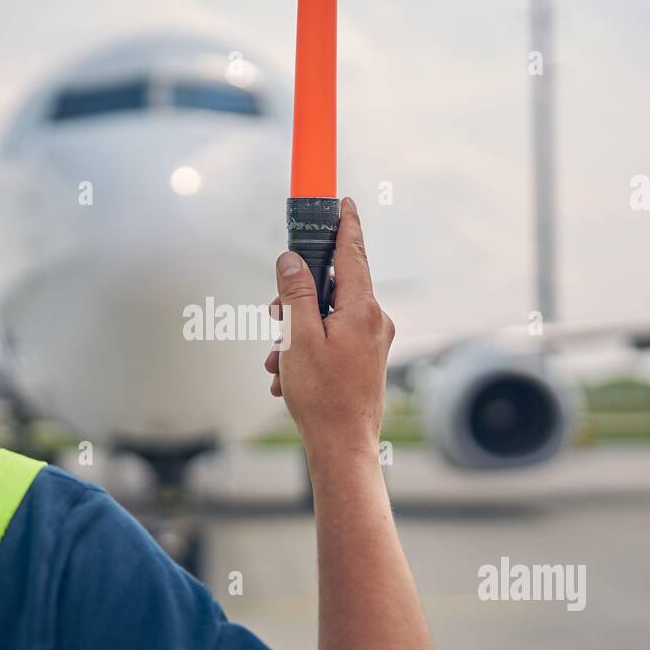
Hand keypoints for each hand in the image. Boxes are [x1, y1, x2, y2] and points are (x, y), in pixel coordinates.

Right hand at [265, 197, 394, 461]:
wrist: (343, 448)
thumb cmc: (322, 396)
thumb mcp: (298, 338)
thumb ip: (296, 293)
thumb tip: (292, 260)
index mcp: (362, 309)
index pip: (353, 252)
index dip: (346, 223)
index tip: (344, 201)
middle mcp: (375, 321)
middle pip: (333, 287)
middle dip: (298, 300)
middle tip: (274, 318)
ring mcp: (374, 342)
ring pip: (328, 318)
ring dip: (296, 334)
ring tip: (277, 364)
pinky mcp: (367, 360)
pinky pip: (333, 341)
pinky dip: (308, 352)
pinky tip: (287, 378)